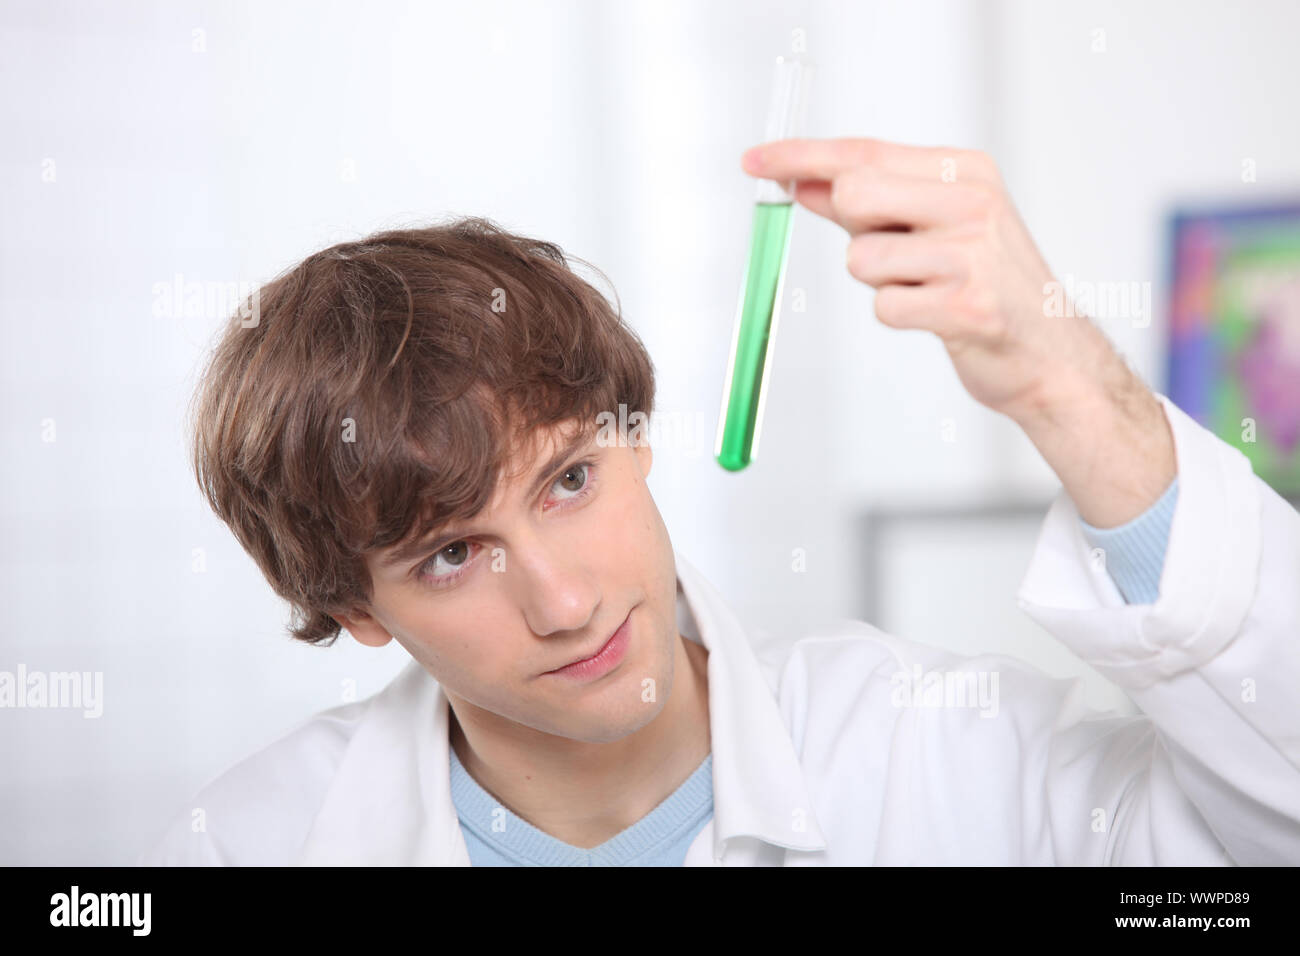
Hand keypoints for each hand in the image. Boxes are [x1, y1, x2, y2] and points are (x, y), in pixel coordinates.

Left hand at [741, 137, 1175, 525]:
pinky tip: (936, 317)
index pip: (863, 153)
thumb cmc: (988, 285)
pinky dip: (898, 316)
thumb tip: (802, 181)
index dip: (800, 156)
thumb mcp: (932, 226)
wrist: (1050, 353)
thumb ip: (867, 203)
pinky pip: (884, 308)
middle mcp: (972, 202)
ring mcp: (973, 254)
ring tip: (926, 289)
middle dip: (854, 229)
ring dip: (879, 283)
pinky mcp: (967, 307)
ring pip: (861, 259)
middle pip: (854, 193)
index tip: (755, 161)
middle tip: (895, 252)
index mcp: (964, 171)